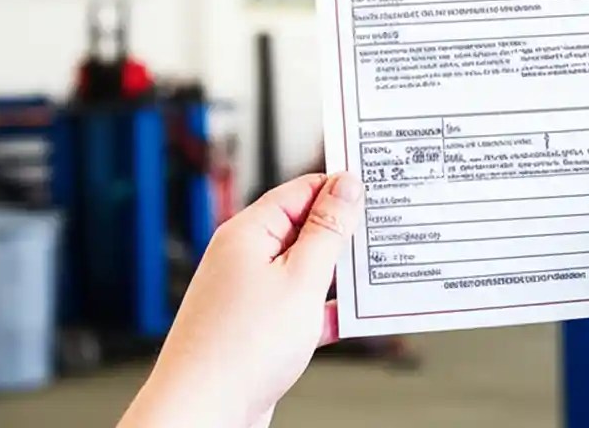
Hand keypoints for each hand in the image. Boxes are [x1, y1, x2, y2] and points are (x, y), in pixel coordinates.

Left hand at [119, 173, 363, 427]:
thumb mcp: (300, 280)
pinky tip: (354, 316)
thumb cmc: (237, 351)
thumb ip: (327, 231)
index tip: (377, 184)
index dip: (340, 186)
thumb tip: (345, 186)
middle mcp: (245, 259)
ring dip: (340, 275)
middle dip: (345, 232)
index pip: (302, 190)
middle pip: (306, 229)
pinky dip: (328, 310)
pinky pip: (302, 307)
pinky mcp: (259, 328)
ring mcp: (251, 295)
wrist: (203, 414)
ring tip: (377, 272)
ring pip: (307, 271)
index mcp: (249, 233)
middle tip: (386, 228)